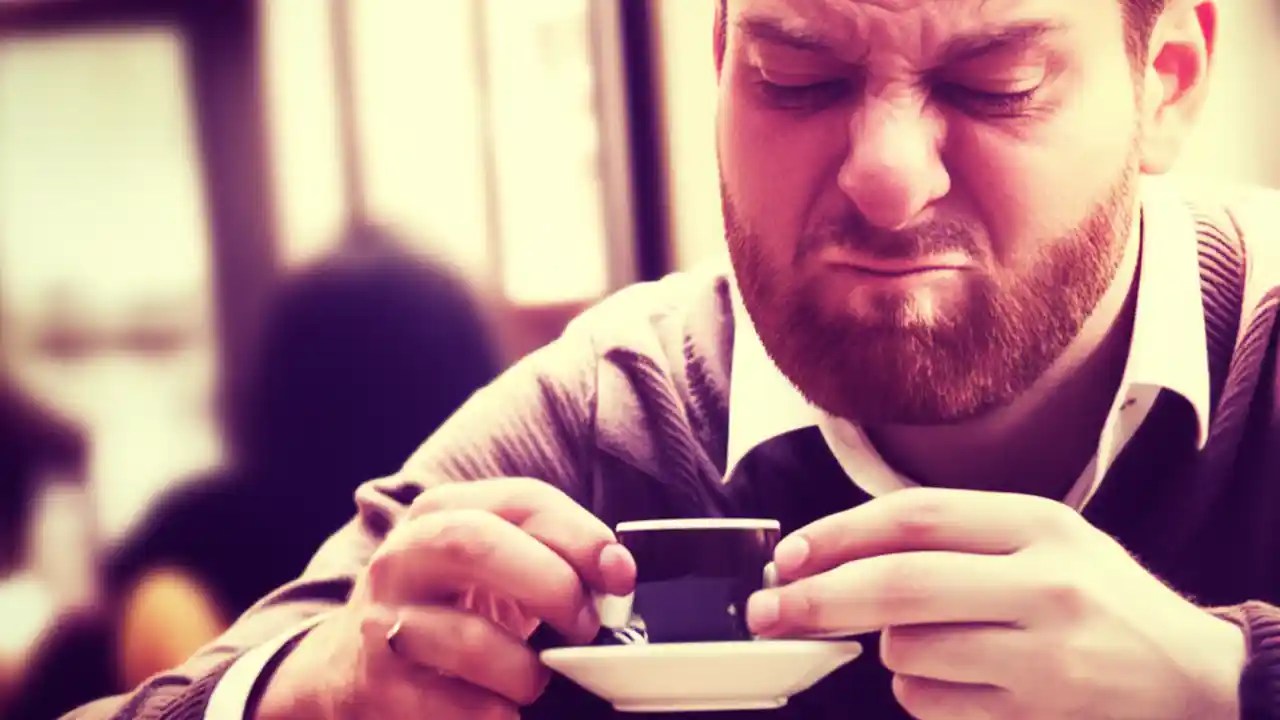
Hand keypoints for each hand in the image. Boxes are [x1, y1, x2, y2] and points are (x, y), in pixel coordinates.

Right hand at [255, 477, 635, 719]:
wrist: (348, 669)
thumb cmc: (446, 611)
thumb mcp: (492, 569)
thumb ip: (553, 558)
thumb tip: (616, 574)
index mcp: (444, 512)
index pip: (521, 500)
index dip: (582, 535)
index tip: (620, 576)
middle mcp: (406, 556)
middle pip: (477, 545)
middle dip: (550, 584)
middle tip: (584, 625)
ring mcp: (386, 621)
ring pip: (466, 638)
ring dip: (524, 668)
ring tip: (536, 679)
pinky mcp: (378, 684)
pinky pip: (449, 704)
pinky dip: (494, 713)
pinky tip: (504, 710)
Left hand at [746, 488, 1246, 719]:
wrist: (1196, 679)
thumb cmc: (1100, 601)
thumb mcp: (1046, 540)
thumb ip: (954, 537)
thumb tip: (835, 553)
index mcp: (1041, 525)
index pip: (915, 517)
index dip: (838, 534)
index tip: (789, 555)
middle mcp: (1045, 588)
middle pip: (898, 587)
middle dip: (816, 599)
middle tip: (768, 611)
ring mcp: (1045, 662)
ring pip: (906, 654)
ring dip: (891, 652)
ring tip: (940, 644)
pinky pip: (931, 707)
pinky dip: (921, 695)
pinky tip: (962, 683)